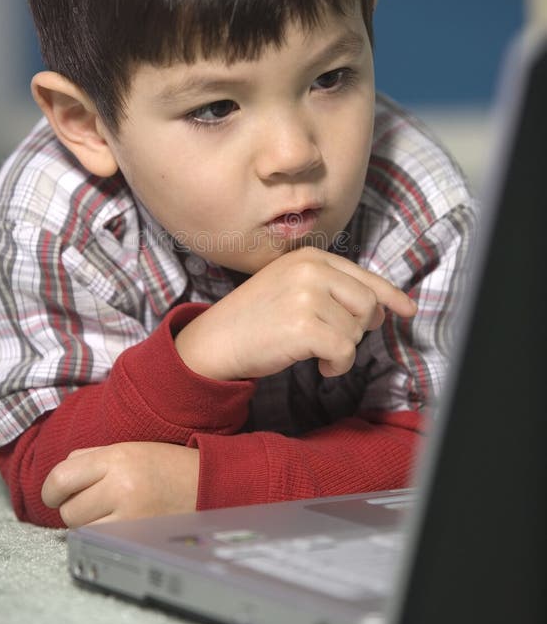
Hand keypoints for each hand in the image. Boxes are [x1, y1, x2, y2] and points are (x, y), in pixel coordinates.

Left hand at [41, 441, 199, 527]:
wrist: (207, 483)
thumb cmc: (164, 465)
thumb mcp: (128, 448)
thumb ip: (89, 458)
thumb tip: (57, 478)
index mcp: (117, 458)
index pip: (60, 478)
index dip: (51, 490)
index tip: (56, 494)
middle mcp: (121, 487)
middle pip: (68, 510)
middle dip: (74, 508)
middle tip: (93, 503)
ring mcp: (130, 517)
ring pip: (82, 531)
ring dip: (88, 525)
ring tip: (110, 513)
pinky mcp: (138, 539)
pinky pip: (101, 543)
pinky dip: (102, 538)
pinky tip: (118, 526)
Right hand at [175, 245, 416, 380]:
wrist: (216, 340)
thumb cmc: (255, 319)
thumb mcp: (292, 287)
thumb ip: (332, 289)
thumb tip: (381, 309)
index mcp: (311, 258)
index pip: (364, 277)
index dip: (390, 296)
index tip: (407, 310)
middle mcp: (311, 270)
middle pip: (367, 305)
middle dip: (355, 329)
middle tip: (329, 340)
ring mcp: (307, 296)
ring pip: (356, 331)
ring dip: (341, 350)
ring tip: (312, 349)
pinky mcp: (304, 325)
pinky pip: (345, 351)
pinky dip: (336, 365)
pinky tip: (318, 364)